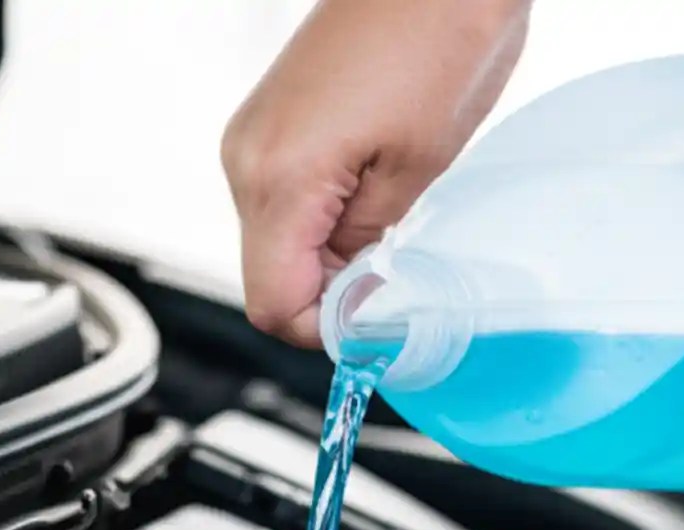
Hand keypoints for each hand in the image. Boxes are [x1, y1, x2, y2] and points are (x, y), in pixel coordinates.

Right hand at [222, 0, 530, 346]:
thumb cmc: (437, 45)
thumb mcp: (418, 172)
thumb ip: (373, 252)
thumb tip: (356, 309)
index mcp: (276, 179)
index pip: (273, 305)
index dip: (327, 330)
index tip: (378, 324)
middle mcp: (246, 161)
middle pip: (270, 278)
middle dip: (333, 293)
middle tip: (400, 272)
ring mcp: (252, 140)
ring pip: (278, 244)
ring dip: (333, 255)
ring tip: (395, 220)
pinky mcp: (271, 126)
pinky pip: (285, 203)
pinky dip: (325, 219)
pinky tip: (376, 191)